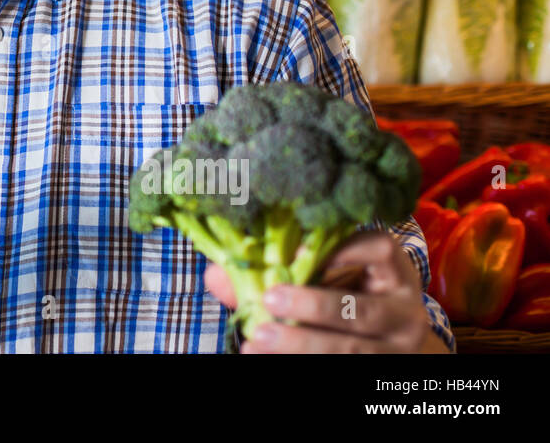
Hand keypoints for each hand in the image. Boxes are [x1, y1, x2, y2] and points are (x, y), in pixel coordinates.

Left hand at [204, 231, 436, 352]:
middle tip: (270, 299)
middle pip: (361, 310)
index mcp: (394, 272)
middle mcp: (404, 311)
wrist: (392, 347)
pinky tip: (266, 358)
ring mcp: (397, 349)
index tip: (297, 247)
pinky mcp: (382, 374)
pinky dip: (303, 364)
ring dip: (301, 345)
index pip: (380, 249)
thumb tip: (216, 274)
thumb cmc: (349, 297)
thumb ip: (280, 270)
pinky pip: (342, 370)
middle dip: (314, 306)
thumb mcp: (328, 280)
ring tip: (257, 339)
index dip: (343, 248)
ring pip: (351, 349)